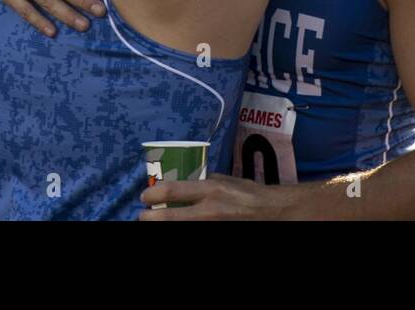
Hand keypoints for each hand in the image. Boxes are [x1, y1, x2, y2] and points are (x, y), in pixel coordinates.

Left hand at [139, 174, 296, 220]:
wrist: (272, 213)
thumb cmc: (248, 194)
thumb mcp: (225, 180)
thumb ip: (203, 181)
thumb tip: (180, 181)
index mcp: (210, 189)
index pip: (172, 190)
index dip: (152, 194)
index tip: (144, 197)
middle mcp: (209, 210)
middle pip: (168, 218)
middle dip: (148, 219)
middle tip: (142, 217)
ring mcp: (212, 227)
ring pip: (177, 229)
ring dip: (163, 226)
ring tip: (157, 222)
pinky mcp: (216, 234)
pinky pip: (190, 232)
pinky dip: (179, 229)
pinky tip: (176, 227)